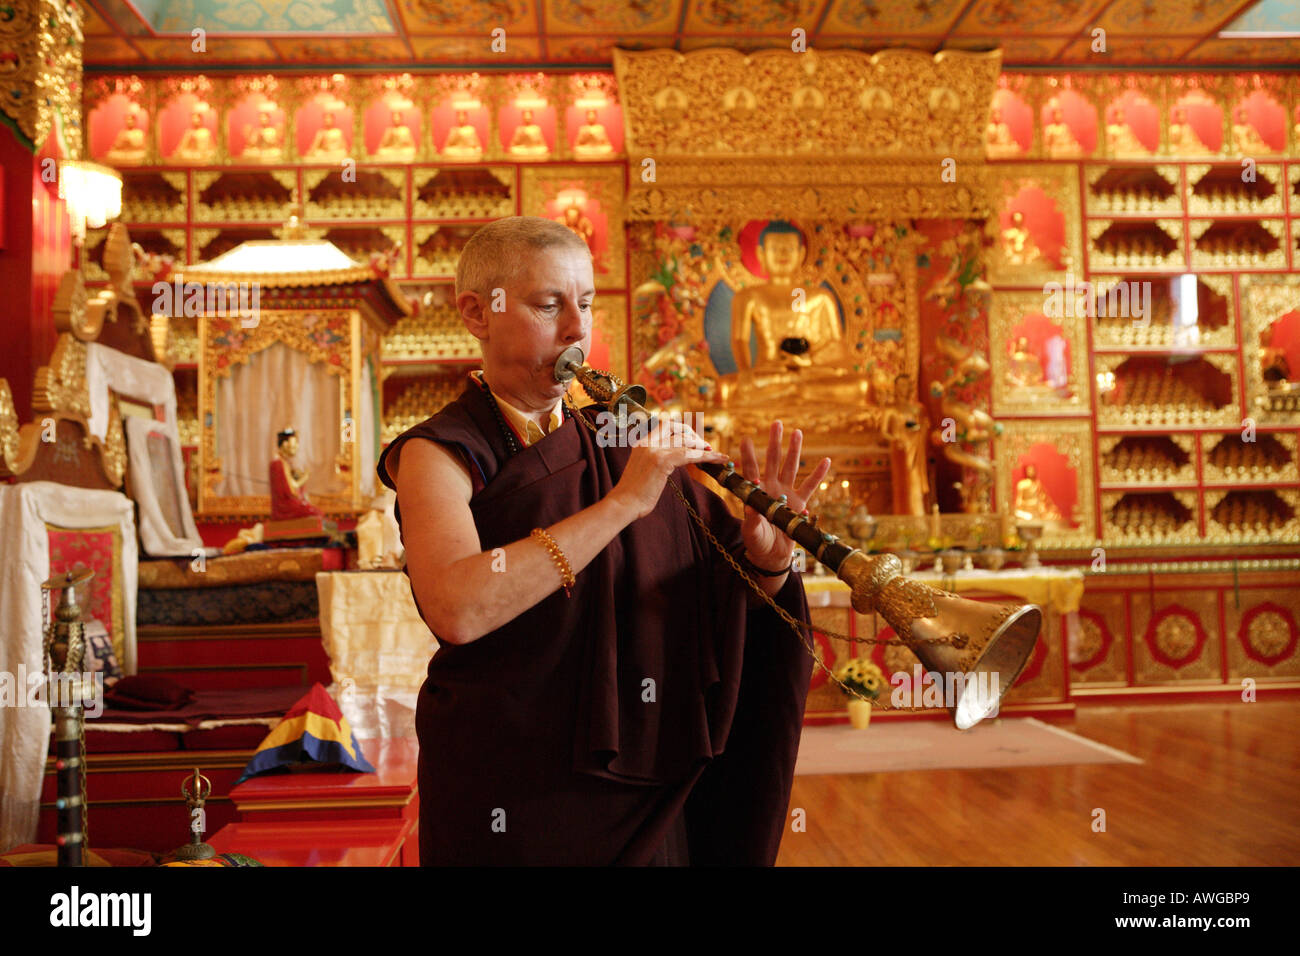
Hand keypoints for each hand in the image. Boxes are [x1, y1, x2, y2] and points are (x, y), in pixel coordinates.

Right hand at [611, 417, 729, 519]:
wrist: (624, 503)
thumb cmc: (634, 492)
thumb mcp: (644, 469)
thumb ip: (657, 458)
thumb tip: (677, 457)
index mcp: (642, 442)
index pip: (665, 425)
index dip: (682, 429)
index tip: (694, 438)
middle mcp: (647, 442)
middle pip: (676, 428)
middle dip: (694, 436)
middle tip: (705, 447)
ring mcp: (654, 450)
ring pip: (686, 442)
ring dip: (704, 447)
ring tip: (716, 454)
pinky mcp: (661, 461)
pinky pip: (689, 454)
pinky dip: (706, 456)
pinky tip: (717, 459)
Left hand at [739, 421, 831, 570]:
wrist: (772, 554)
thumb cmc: (757, 542)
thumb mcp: (751, 532)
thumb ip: (752, 519)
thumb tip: (750, 506)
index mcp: (756, 492)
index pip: (751, 470)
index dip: (748, 455)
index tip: (746, 438)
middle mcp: (771, 487)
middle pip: (773, 461)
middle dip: (775, 442)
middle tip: (777, 423)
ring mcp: (786, 493)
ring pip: (791, 467)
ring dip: (794, 450)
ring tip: (797, 432)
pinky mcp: (800, 503)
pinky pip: (810, 486)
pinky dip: (818, 474)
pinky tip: (825, 460)